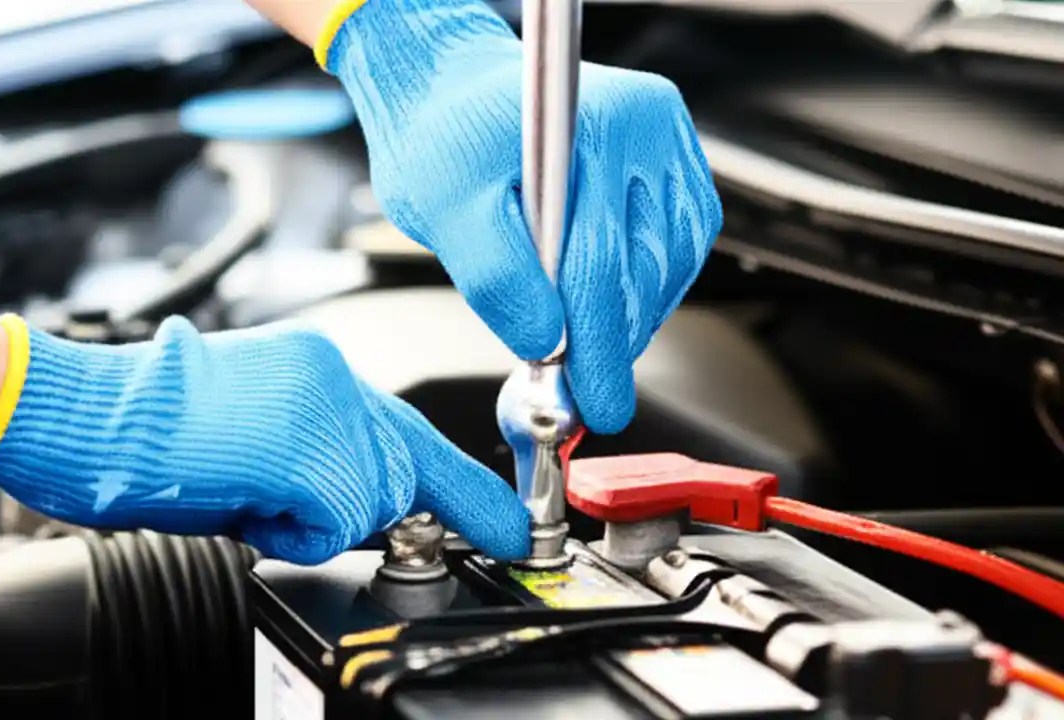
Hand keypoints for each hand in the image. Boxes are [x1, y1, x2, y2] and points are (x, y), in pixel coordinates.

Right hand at [0, 316, 529, 564]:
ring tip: (242, 490)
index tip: (509, 521)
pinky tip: (240, 499)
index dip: (465, 486)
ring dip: (312, 520)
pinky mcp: (307, 444)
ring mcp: (325, 405)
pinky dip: (293, 533)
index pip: (412, 431)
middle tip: (281, 505)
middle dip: (355, 508)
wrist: (82, 412)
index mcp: (320, 365)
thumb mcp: (251, 429)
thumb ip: (315, 454)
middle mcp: (334, 375)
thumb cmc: (146, 427)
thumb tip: (348, 500)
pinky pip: (336, 520)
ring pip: (371, 500)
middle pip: (399, 472)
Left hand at [325, 0, 722, 433]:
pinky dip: (652, 283)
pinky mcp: (675, 156)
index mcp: (589, 131)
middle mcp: (643, 126)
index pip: (602, 268)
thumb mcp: (444, 210)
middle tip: (584, 386)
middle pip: (645, 270)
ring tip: (590, 338)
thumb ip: (496, 278)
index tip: (599, 405)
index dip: (600, 351)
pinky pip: (683, 242)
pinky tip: (614, 298)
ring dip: (635, 314)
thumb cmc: (443, 138)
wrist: (452, 85)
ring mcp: (666, 138)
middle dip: (614, 340)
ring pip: (672, 264)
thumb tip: (546, 342)